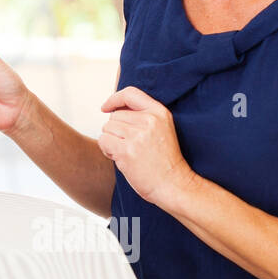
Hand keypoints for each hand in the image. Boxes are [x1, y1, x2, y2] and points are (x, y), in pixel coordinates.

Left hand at [97, 86, 195, 209]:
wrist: (174, 185)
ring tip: (127, 153)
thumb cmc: (165, 161)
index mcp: (160, 113)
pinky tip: (120, 159)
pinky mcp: (126, 150)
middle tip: (129, 146)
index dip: (114, 99)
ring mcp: (137, 135)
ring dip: (111, 141)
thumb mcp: (162, 129)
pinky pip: (103, 141)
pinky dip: (107, 150)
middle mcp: (149, 121)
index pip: (130, 93)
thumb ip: (142, 116)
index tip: (106, 107)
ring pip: (107, 128)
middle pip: (114, 115)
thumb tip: (113, 109)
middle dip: (115, 130)